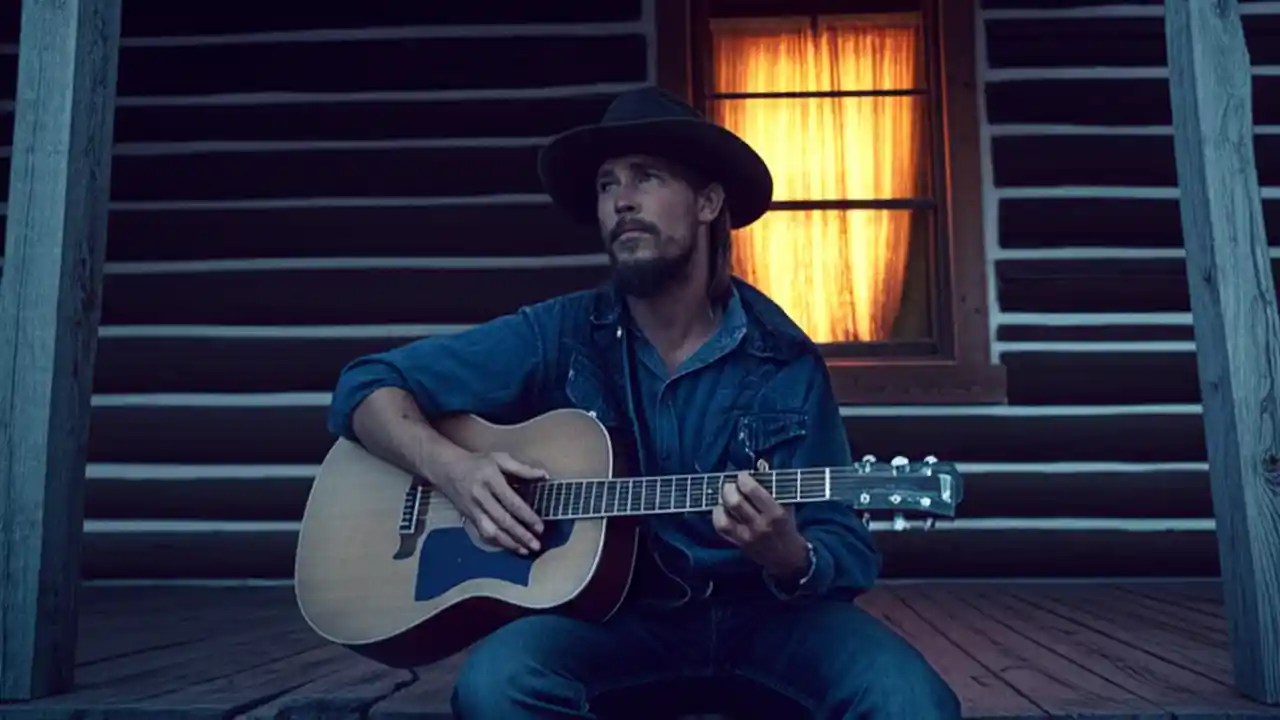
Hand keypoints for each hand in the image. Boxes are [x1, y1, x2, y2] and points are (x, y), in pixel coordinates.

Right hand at [430, 450, 545, 555]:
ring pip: (490, 531)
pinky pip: (482, 533)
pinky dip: (496, 543)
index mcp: (490, 480)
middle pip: (502, 520)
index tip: (540, 527)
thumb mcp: (499, 458)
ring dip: (508, 543)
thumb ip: (521, 468)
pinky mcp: (467, 518)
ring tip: (524, 550)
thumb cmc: (477, 463)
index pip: (511, 502)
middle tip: (536, 545)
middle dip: (520, 535)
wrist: (446, 469)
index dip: (526, 516)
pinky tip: (508, 547)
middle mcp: (480, 497)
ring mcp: (472, 509)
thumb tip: (543, 475)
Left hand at [712, 471, 810, 581]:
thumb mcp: (787, 504)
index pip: (753, 490)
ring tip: (724, 496)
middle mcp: (760, 525)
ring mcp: (747, 536)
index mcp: (776, 513)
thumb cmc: (787, 526)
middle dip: (729, 488)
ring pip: (724, 516)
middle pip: (735, 502)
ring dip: (721, 502)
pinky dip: (717, 515)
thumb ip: (774, 484)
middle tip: (730, 484)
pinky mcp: (738, 544)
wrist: (788, 558)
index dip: (743, 478)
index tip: (742, 475)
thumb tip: (760, 462)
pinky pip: (721, 528)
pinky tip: (721, 509)